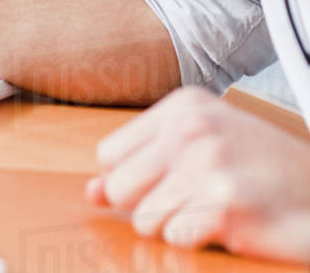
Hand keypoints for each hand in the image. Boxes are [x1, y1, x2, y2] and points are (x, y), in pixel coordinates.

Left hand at [87, 85, 309, 261]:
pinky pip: (175, 238)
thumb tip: (91, 193)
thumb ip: (142, 165)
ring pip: (145, 219)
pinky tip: (229, 225)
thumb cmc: (258, 171)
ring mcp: (207, 163)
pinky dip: (197, 242)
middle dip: (150, 206)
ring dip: (177, 227)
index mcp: (182, 106)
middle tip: (193, 202)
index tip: (169, 183)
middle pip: (120, 187)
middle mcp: (191, 127)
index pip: (110, 155)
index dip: (134, 181)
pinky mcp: (223, 203)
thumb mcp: (200, 149)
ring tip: (213, 211)